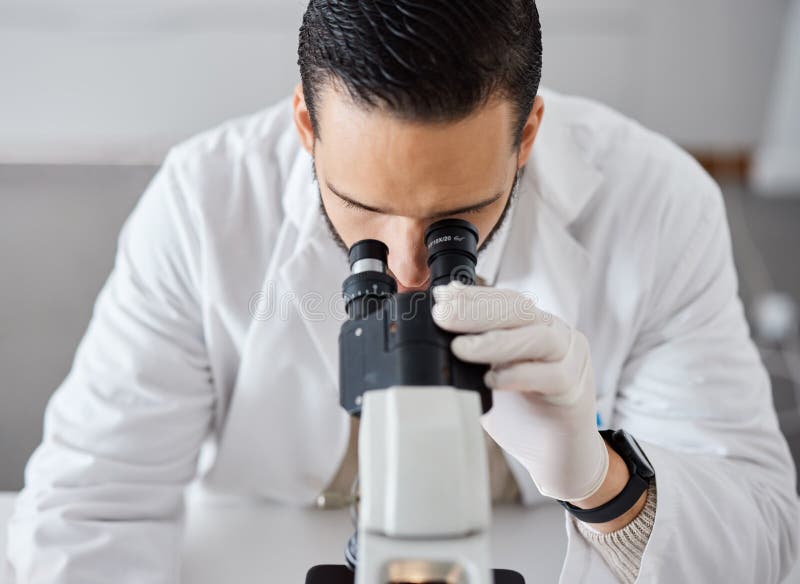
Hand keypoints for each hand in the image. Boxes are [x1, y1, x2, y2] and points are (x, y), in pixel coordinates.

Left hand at [432, 281, 607, 501]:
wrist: (557, 457)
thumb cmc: (521, 414)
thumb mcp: (487, 376)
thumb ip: (470, 355)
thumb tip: (428, 337)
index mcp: (535, 325)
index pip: (505, 300)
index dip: (473, 296)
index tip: (440, 297)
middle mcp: (556, 335)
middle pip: (521, 310)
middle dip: (477, 310)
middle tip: (442, 316)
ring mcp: (571, 360)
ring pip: (539, 337)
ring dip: (496, 341)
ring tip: (460, 348)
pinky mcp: (574, 391)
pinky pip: (551, 376)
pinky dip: (518, 375)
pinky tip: (492, 380)